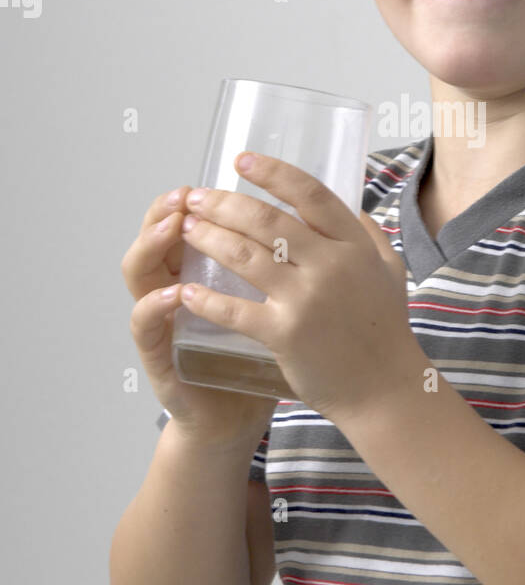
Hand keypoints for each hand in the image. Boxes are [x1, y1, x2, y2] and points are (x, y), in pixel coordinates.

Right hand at [121, 185, 279, 443]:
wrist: (241, 415)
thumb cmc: (261, 356)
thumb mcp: (277, 302)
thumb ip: (286, 263)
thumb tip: (325, 219)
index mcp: (204, 268)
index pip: (194, 218)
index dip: (206, 193)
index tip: (225, 169)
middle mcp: (175, 285)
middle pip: (157, 234)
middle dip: (170, 209)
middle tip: (188, 194)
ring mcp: (163, 321)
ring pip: (139, 273)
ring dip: (153, 246)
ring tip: (175, 228)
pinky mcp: (160, 358)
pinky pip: (146, 329)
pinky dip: (155, 308)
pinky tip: (175, 294)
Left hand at [175, 152, 424, 423]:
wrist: (385, 390)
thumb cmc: (386, 331)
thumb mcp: (390, 272)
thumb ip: (369, 236)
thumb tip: (349, 207)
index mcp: (354, 245)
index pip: (310, 194)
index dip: (273, 172)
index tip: (241, 160)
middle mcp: (331, 265)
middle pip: (267, 220)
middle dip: (223, 203)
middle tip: (196, 196)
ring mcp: (307, 299)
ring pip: (245, 256)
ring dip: (209, 238)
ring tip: (186, 228)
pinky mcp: (285, 334)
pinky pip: (234, 309)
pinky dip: (205, 298)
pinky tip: (184, 289)